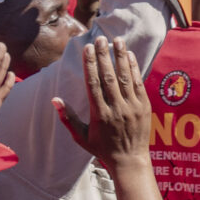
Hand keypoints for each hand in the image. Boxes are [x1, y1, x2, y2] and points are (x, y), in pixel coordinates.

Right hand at [53, 37, 151, 165]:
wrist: (130, 161)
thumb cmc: (102, 149)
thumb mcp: (81, 137)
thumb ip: (68, 117)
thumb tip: (55, 99)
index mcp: (99, 114)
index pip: (93, 83)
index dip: (90, 64)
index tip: (87, 48)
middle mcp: (117, 108)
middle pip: (109, 77)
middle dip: (104, 56)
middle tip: (100, 38)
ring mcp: (132, 107)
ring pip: (126, 77)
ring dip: (121, 57)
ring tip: (117, 40)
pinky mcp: (144, 107)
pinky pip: (139, 84)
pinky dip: (134, 69)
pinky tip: (130, 56)